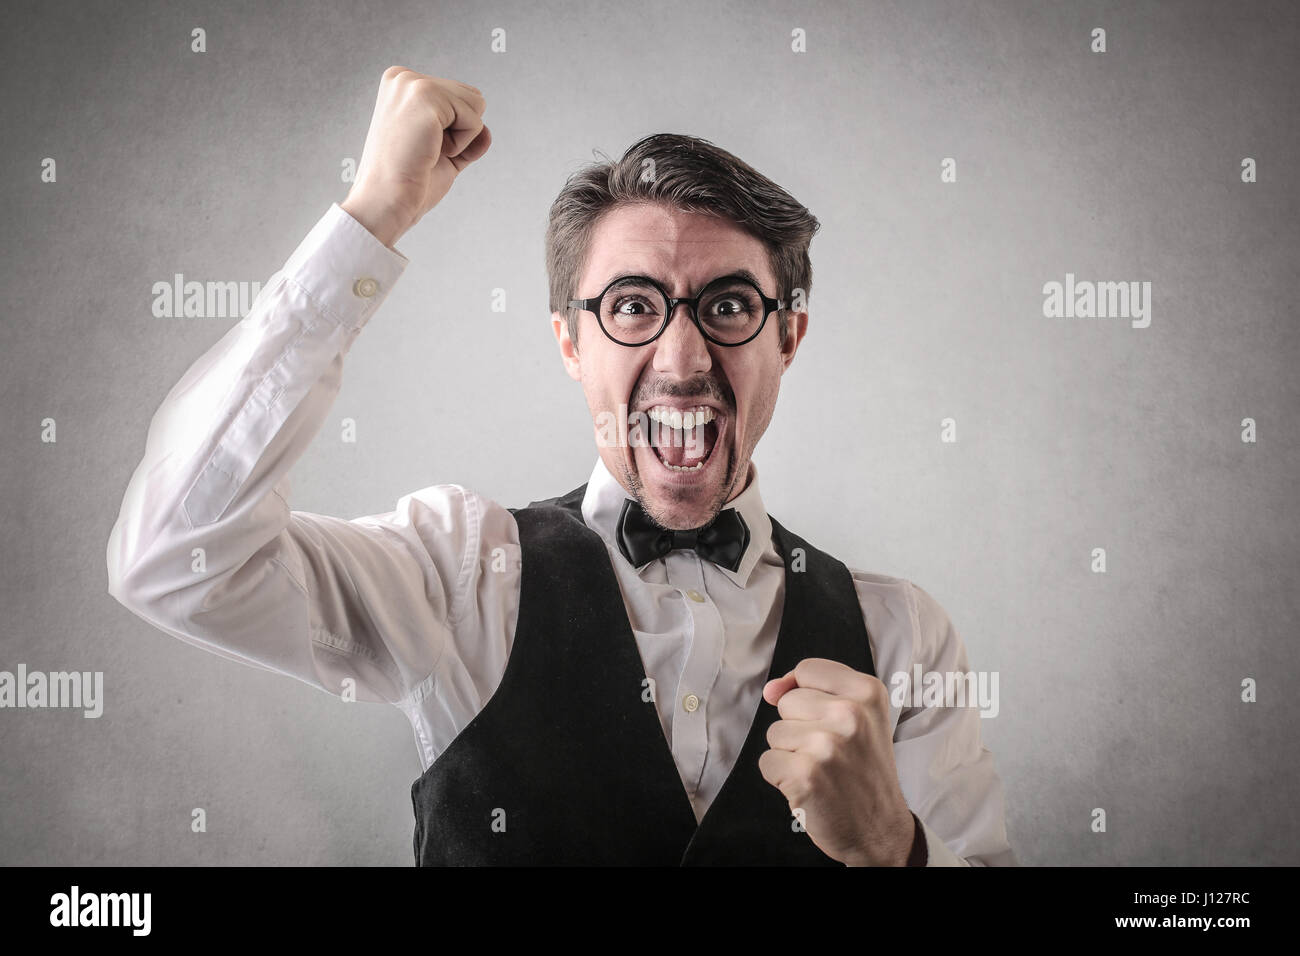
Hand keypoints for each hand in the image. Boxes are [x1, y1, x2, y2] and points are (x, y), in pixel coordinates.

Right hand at [341, 66, 490, 247]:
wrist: (388, 201)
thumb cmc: (409, 183)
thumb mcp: (443, 154)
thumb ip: (464, 138)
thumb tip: (487, 131)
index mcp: (401, 85)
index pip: (458, 97)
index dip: (452, 132)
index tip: (422, 148)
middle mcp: (403, 77)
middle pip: (472, 96)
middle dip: (460, 132)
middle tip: (426, 151)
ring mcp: (413, 84)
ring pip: (476, 104)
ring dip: (462, 137)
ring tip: (428, 150)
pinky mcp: (425, 96)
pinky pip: (474, 119)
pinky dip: (462, 144)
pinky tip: (432, 151)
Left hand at [760, 657, 916, 865]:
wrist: (881, 829)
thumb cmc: (865, 772)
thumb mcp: (861, 718)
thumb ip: (815, 691)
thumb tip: (771, 690)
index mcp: (868, 692)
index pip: (808, 669)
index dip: (805, 693)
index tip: (824, 718)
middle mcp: (850, 714)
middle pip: (787, 702)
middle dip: (799, 728)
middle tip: (831, 753)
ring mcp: (828, 745)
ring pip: (775, 733)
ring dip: (791, 754)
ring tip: (822, 770)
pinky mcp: (806, 774)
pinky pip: (767, 762)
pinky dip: (782, 779)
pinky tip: (810, 787)